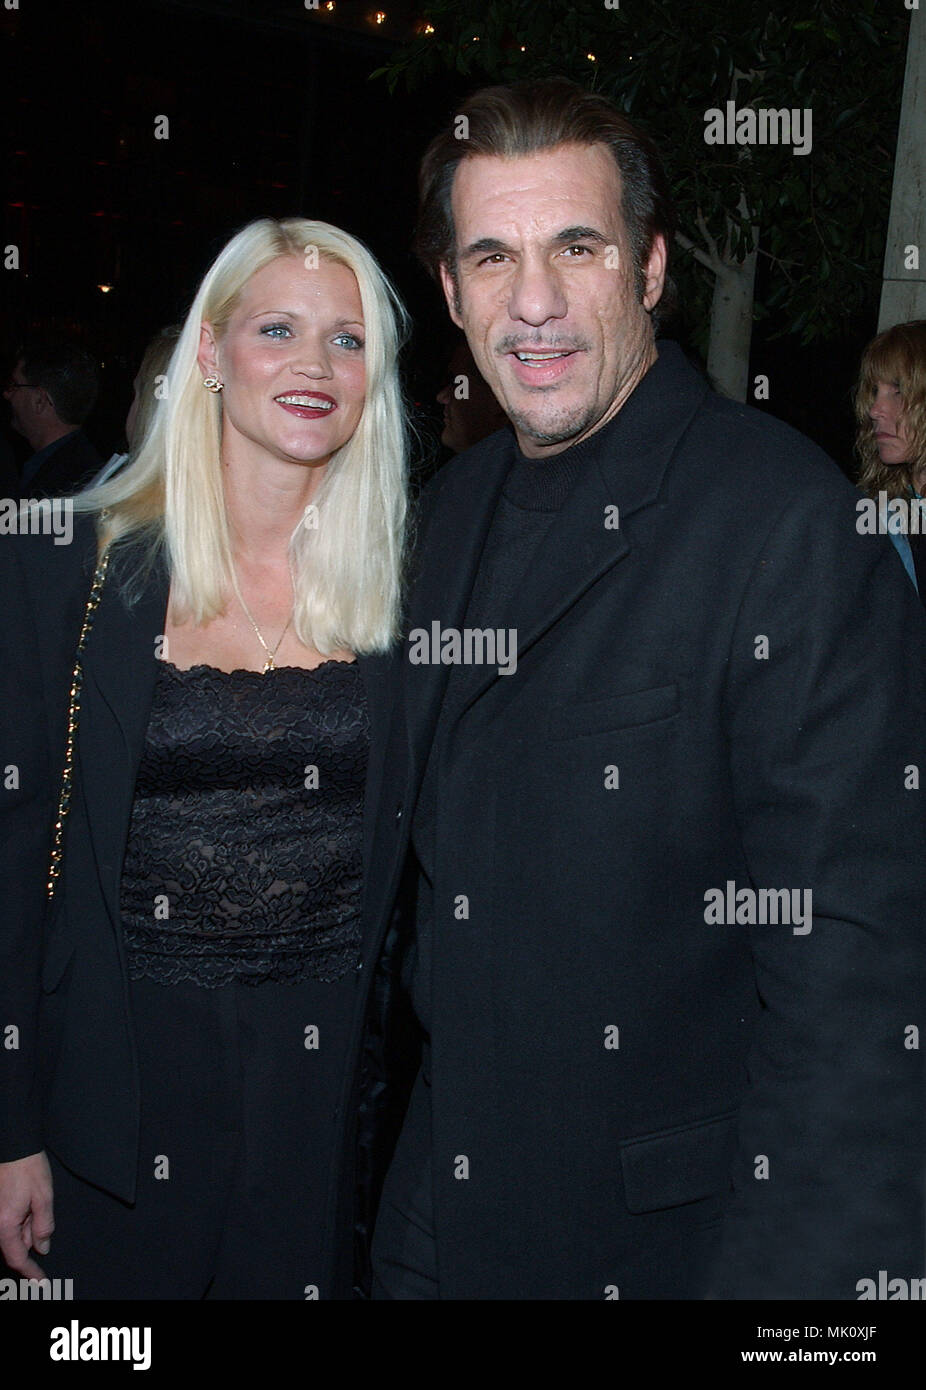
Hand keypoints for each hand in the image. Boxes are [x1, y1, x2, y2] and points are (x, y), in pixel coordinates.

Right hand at [0, 1151, 53, 1280]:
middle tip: (41, 1215)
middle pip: (14, 1245)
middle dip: (31, 1240)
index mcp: (5, 1225)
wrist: (13, 1145)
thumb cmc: (28, 1169)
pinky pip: (8, 1222)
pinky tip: (30, 1202)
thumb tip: (42, 1248)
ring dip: (27, 1226)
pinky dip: (21, 1218)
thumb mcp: (44, 1198)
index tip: (41, 1282)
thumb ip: (43, 1226)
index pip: (17, 1258)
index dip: (30, 1272)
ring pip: (12, 1233)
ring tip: (35, 1200)